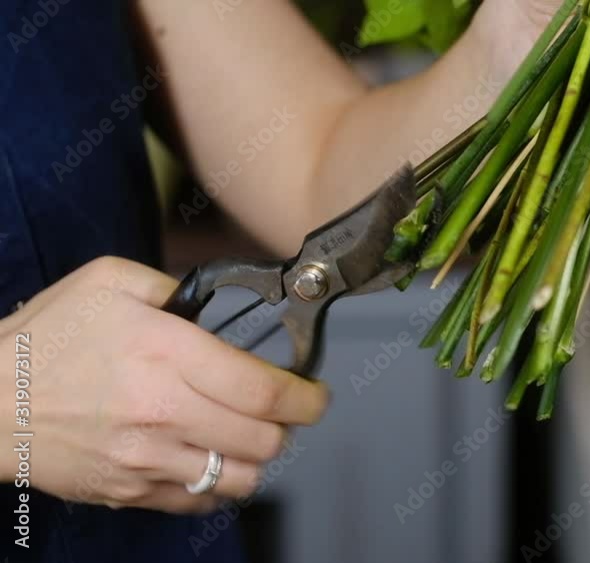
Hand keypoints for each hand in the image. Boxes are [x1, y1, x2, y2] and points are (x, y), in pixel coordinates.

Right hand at [1, 257, 329, 513]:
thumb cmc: (46, 337)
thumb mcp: (109, 281)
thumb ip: (175, 286)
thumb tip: (219, 302)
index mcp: (166, 353)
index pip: (264, 391)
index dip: (306, 398)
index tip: (316, 396)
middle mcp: (163, 411)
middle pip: (265, 441)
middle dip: (287, 427)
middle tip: (280, 412)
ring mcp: (147, 458)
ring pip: (241, 478)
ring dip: (256, 459)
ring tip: (246, 436)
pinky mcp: (130, 490)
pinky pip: (200, 502)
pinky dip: (218, 484)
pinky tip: (209, 458)